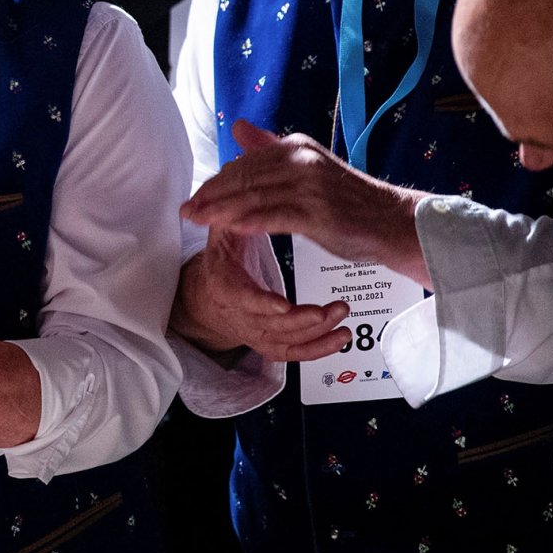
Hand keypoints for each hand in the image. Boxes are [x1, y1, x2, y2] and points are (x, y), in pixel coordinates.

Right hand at [172, 224, 350, 360]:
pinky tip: (341, 337)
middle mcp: (240, 316)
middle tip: (331, 308)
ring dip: (318, 330)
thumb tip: (228, 199)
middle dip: (303, 319)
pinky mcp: (270, 344)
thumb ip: (228, 218)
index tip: (283, 304)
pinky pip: (296, 353)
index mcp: (225, 287)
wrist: (210, 296)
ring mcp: (256, 333)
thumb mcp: (221, 235)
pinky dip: (320, 348)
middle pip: (272, 325)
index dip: (261, 303)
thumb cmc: (222, 261)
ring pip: (288, 340)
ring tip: (342, 312)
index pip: (241, 299)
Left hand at [182, 120, 429, 284]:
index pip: (245, 163)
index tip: (194, 196)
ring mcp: (310, 187)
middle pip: (244, 178)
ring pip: (253, 196)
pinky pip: (274, 216)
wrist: (393, 222)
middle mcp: (301, 162)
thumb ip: (271, 149)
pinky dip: (249, 221)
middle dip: (210, 195)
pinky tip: (229, 227)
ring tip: (196, 220)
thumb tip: (238, 126)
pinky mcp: (318, 213)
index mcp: (296, 148)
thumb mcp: (308, 167)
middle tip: (185, 210)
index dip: (216, 181)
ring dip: (220, 209)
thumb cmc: (348, 200)